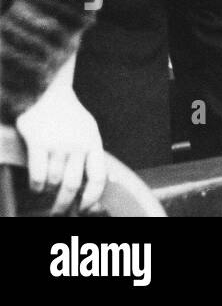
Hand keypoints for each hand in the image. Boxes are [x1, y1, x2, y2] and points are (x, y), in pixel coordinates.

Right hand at [15, 78, 106, 214]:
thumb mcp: (88, 132)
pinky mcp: (38, 143)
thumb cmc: (68, 117)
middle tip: (58, 213)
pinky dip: (36, 187)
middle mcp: (78, 145)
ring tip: (47, 190)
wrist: (48, 94)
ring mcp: (58, 145)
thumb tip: (96, 185)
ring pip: (53, 182)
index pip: (98, 177)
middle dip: (64, 205)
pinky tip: (37, 186)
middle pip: (73, 186)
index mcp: (93, 143)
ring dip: (49, 191)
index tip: (84, 210)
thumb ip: (91, 155)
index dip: (92, 198)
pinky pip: (37, 177)